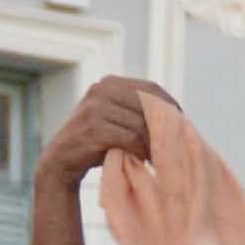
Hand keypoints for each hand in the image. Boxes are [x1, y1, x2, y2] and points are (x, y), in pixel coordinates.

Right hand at [33, 74, 177, 196]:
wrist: (61, 161)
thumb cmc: (96, 143)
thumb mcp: (115, 119)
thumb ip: (137, 111)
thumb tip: (176, 115)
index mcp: (110, 83)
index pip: (151, 89)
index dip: (171, 106)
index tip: (183, 126)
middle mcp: (101, 89)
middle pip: (149, 105)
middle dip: (164, 127)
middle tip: (175, 146)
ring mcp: (96, 107)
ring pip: (141, 124)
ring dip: (154, 144)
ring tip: (160, 158)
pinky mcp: (94, 127)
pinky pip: (131, 138)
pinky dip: (141, 151)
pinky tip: (145, 160)